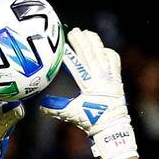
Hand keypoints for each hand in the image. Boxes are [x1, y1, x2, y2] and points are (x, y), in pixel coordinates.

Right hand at [40, 28, 134, 158]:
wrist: (112, 126)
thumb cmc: (93, 121)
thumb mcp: (73, 115)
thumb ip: (57, 108)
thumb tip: (41, 106)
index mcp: (88, 85)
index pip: (77, 65)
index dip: (69, 54)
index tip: (62, 44)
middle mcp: (100, 78)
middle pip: (89, 54)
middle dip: (81, 41)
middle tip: (74, 31)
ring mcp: (110, 76)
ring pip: (101, 53)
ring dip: (94, 42)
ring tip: (87, 33)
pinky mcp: (116, 78)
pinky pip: (114, 60)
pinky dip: (108, 52)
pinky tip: (102, 48)